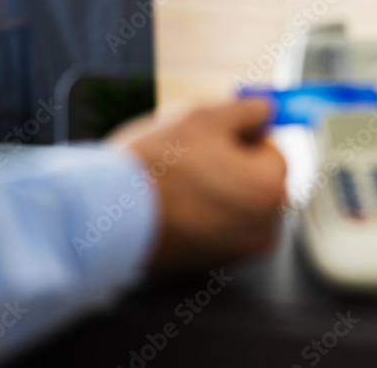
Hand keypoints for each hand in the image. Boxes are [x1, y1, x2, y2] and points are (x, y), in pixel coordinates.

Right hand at [107, 98, 286, 273]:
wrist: (105, 214)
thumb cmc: (153, 168)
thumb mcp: (204, 116)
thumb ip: (248, 110)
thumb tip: (266, 109)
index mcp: (270, 189)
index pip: (272, 149)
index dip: (239, 136)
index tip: (213, 138)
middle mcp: (262, 228)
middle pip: (257, 181)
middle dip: (231, 166)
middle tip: (191, 157)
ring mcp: (236, 253)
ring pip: (236, 206)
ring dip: (216, 192)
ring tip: (178, 182)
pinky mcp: (208, 267)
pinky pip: (215, 231)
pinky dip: (201, 218)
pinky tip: (172, 206)